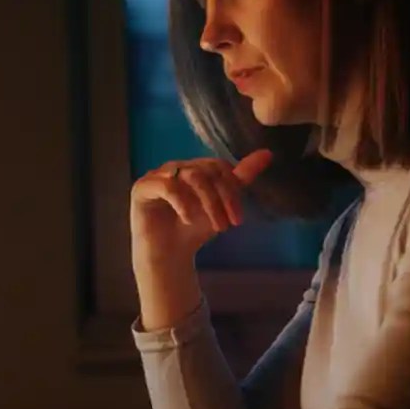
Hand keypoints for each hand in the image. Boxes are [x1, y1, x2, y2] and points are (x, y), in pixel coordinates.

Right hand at [130, 149, 272, 262]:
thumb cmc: (193, 230)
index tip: (238, 218)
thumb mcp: (222, 205)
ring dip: (208, 203)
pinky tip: (188, 219)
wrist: (168, 255)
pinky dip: (183, 203)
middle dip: (223, 198)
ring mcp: (157, 176)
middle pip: (207, 170)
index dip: (232, 189)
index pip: (218, 166)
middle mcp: (174, 168)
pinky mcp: (142, 188)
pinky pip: (167, 186)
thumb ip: (240, 179)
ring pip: (191, 175)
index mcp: (193, 168)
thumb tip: (267, 154)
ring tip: (214, 227)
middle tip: (229, 225)